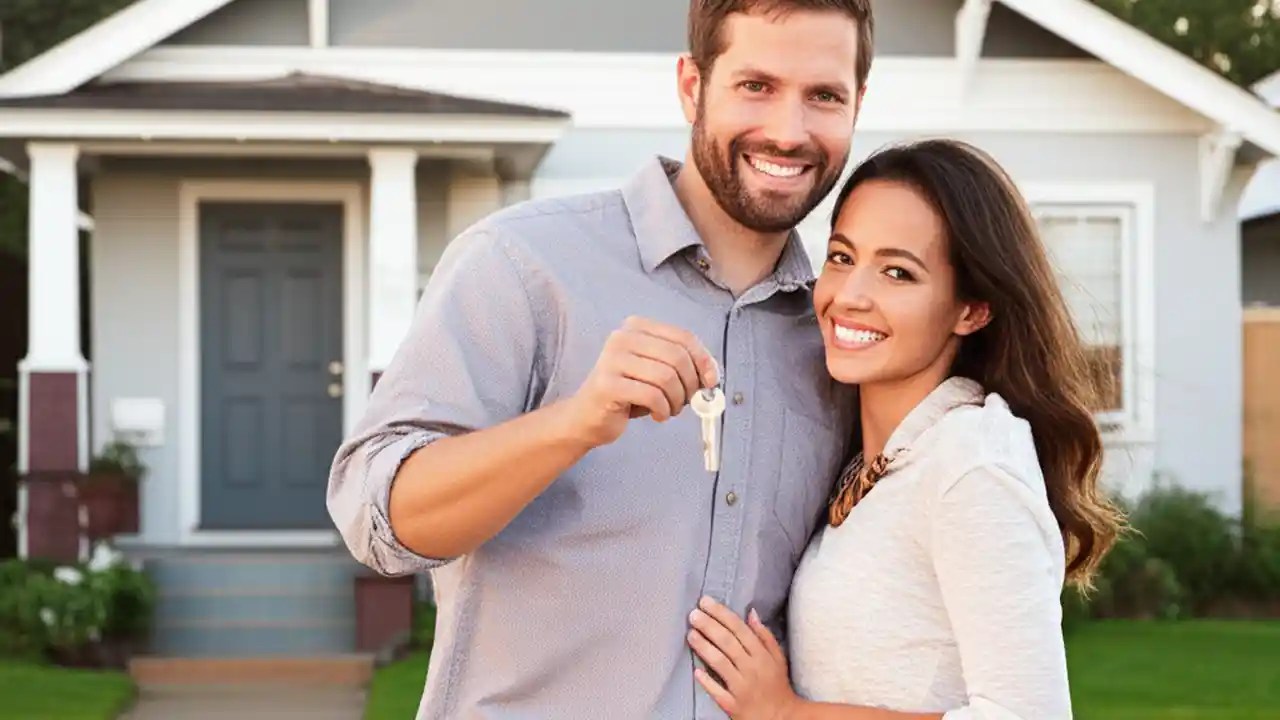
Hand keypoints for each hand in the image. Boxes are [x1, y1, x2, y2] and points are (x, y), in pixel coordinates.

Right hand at [565, 316, 717, 446]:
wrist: (587, 417)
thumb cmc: (628, 394)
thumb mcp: (657, 373)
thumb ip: (682, 366)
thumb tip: (711, 374)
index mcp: (637, 327)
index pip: (683, 337)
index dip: (703, 360)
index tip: (710, 381)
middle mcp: (622, 337)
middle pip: (677, 357)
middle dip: (690, 384)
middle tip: (687, 401)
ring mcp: (612, 359)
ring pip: (666, 377)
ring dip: (677, 400)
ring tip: (670, 409)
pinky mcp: (607, 384)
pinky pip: (652, 395)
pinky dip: (663, 409)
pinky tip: (658, 415)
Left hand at [688, 596, 801, 719]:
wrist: (782, 718)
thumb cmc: (777, 685)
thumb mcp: (778, 658)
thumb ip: (764, 635)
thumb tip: (751, 613)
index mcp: (762, 656)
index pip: (739, 629)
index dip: (721, 614)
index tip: (706, 602)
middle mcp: (752, 669)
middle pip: (728, 643)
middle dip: (709, 626)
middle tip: (693, 614)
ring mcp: (742, 688)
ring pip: (720, 664)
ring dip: (704, 648)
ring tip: (691, 634)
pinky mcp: (733, 706)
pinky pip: (718, 692)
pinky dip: (707, 681)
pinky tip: (696, 670)